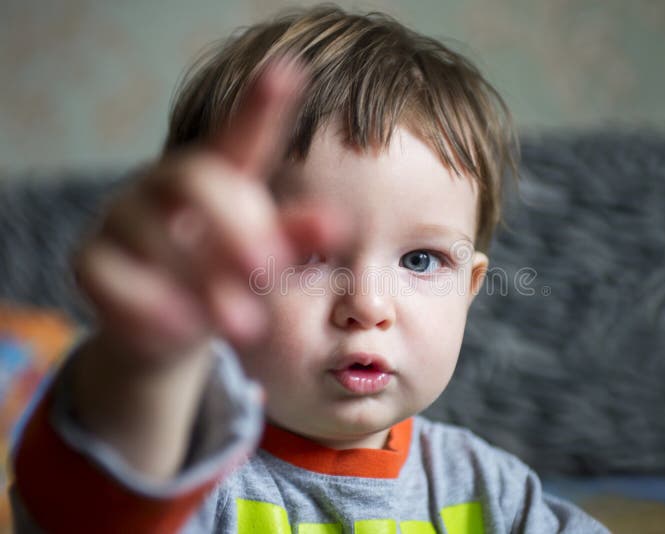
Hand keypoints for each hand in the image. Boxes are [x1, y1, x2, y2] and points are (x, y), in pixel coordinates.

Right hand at [73, 56, 338, 362]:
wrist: (168, 326)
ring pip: (149, 232)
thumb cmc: (226, 275)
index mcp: (217, 176)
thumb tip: (337, 223)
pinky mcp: (90, 262)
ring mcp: (121, 218)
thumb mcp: (266, 255)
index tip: (288, 71)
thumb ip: (294, 237)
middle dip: (234, 224)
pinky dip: (148, 305)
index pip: (240, 134)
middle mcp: (165, 185)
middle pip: (194, 180)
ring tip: (245, 324)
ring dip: (200, 280)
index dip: (262, 104)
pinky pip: (110, 276)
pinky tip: (184, 328)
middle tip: (269, 267)